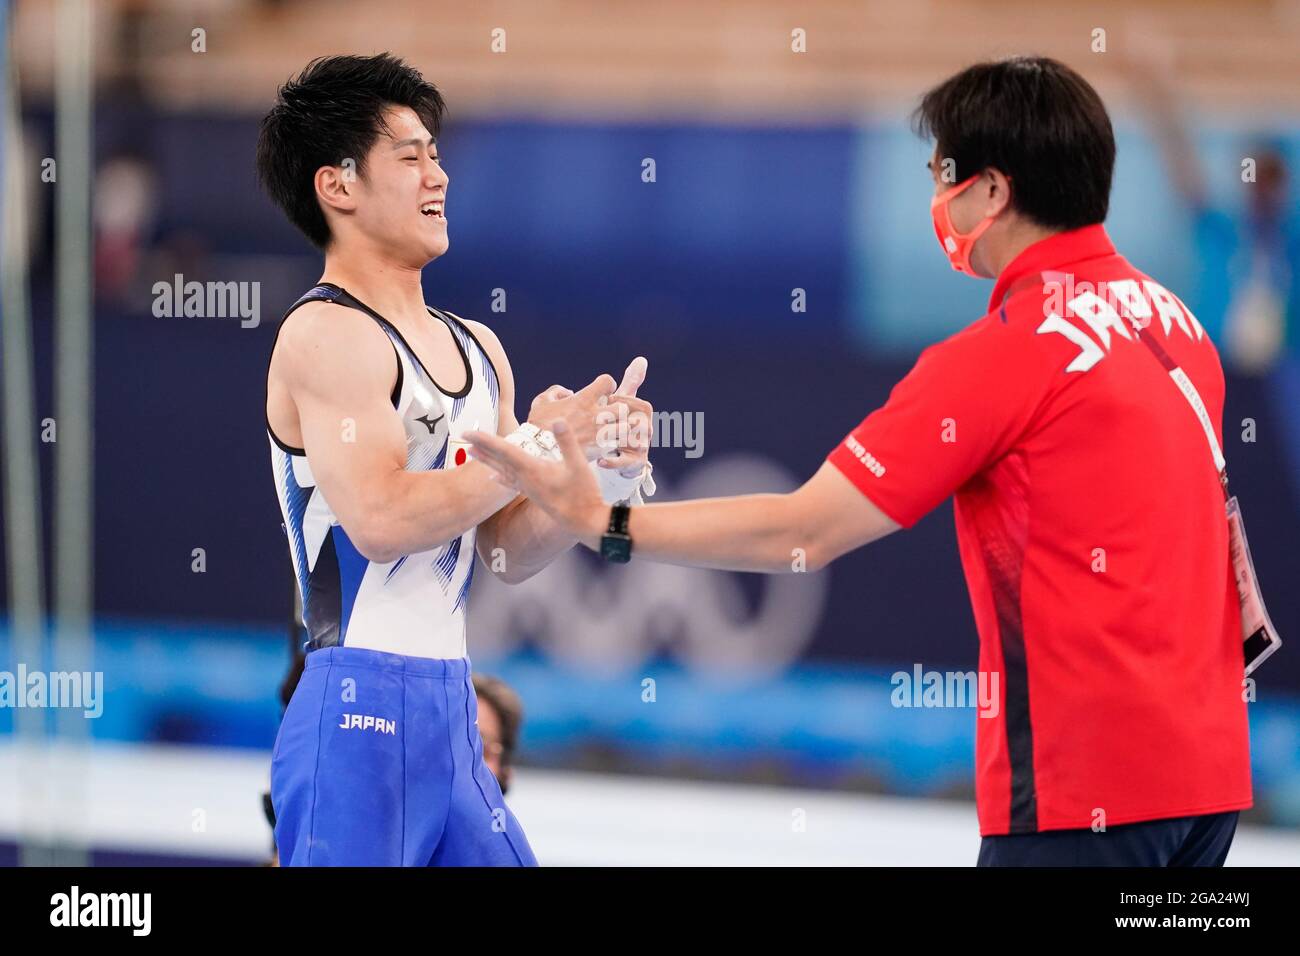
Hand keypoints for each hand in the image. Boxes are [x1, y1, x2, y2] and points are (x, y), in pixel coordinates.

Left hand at [465, 420, 607, 546]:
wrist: (585, 522)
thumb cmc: (583, 494)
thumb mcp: (579, 465)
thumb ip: (567, 442)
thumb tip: (558, 420)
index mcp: (533, 469)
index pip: (505, 451)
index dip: (486, 440)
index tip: (468, 433)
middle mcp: (525, 479)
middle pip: (498, 460)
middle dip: (481, 446)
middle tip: (463, 436)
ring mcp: (528, 488)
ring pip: (501, 470)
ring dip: (487, 460)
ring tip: (471, 451)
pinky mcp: (533, 494)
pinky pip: (510, 483)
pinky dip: (500, 477)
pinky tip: (492, 478)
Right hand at [527, 374, 616, 459]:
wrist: (538, 450)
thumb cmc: (538, 425)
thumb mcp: (542, 401)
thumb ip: (556, 392)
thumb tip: (568, 392)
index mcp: (582, 400)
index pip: (607, 382)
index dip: (607, 384)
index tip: (604, 391)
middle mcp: (594, 415)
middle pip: (623, 406)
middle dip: (620, 408)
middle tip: (612, 412)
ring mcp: (598, 433)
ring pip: (625, 427)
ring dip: (622, 427)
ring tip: (615, 429)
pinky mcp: (598, 449)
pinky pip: (616, 445)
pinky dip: (615, 444)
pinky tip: (609, 444)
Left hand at [596, 356, 652, 476]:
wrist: (625, 452)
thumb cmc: (622, 420)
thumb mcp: (625, 401)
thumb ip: (632, 381)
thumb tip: (642, 359)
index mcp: (643, 411)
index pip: (636, 403)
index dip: (621, 401)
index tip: (606, 400)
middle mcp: (646, 428)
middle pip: (637, 423)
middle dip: (619, 421)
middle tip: (600, 420)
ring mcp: (642, 446)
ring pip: (632, 443)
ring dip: (616, 441)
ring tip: (599, 440)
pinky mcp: (635, 463)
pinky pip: (626, 463)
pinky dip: (613, 462)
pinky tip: (600, 461)